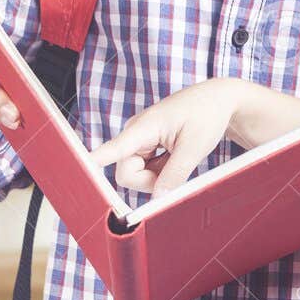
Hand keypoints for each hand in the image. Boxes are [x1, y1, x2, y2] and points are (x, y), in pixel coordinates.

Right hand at [90, 79, 241, 196]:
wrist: (217, 100)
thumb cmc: (207, 115)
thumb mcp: (195, 147)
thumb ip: (175, 174)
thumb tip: (157, 199)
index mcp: (145, 126)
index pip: (115, 147)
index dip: (98, 159)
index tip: (82, 167)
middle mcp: (134, 134)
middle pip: (127, 174)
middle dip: (150, 181)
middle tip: (176, 166)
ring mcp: (138, 142)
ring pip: (135, 176)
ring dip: (158, 176)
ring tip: (178, 156)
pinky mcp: (144, 148)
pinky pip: (145, 172)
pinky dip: (161, 172)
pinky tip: (174, 156)